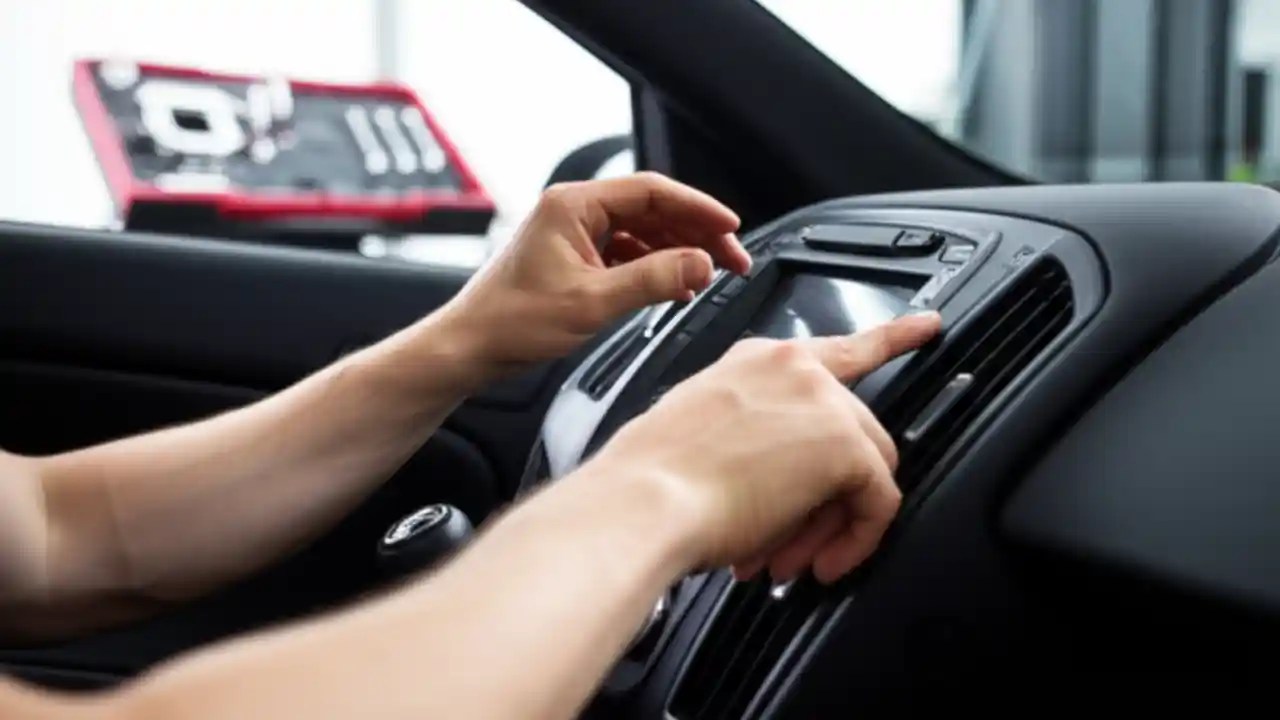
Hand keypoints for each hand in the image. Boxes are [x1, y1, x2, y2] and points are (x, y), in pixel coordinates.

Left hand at [442, 172, 751, 379]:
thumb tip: (700, 264)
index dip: (698, 208)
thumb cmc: (513, 321)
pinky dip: (654, 268)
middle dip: (695, 233)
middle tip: (731, 259)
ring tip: (709, 276)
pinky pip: (627, 253)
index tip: (731, 228)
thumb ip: (652, 280)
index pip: (652, 191)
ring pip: (643, 232)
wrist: (470, 347)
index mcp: (574, 204)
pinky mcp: (575, 258)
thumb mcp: (592, 302)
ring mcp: (574, 234)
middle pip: (652, 210)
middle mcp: (574, 210)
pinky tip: (675, 287)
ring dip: (678, 252)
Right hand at [581, 312, 942, 583]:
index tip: (926, 326)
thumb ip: (760, 444)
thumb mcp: (708, 439)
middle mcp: (795, 367)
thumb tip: (784, 494)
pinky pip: (878, 502)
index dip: (892, 337)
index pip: (840, 348)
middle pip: (854, 433)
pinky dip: (856, 540)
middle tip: (793, 543)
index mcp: (758, 361)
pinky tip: (820, 561)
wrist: (644, 500)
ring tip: (790, 559)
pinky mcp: (845, 443)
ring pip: (867, 469)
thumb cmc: (655, 480)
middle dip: (829, 497)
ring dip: (834, 524)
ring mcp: (824, 400)